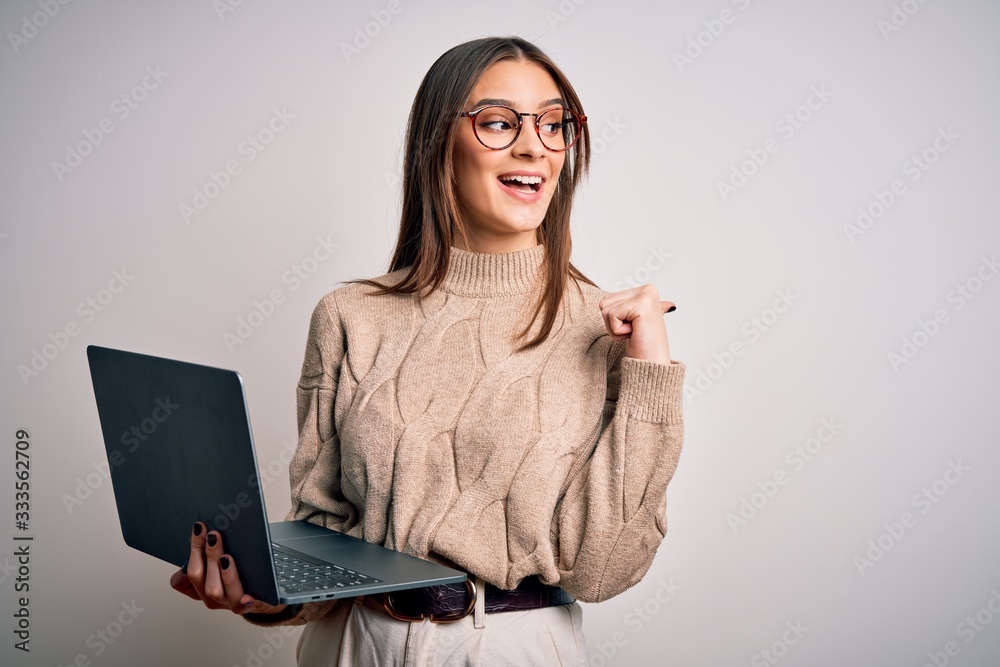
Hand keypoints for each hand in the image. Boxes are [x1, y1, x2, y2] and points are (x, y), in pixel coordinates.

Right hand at [169, 521, 286, 615]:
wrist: (266, 595)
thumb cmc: (240, 576)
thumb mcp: (220, 566)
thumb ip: (211, 554)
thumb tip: (208, 529)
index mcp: (202, 587)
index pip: (183, 576)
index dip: (192, 551)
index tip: (199, 528)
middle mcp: (213, 597)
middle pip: (201, 579)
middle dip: (207, 555)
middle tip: (214, 535)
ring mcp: (231, 602)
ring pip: (218, 592)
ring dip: (222, 574)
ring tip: (226, 558)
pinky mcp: (254, 607)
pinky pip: (248, 607)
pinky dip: (247, 602)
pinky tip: (248, 597)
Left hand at [599, 284, 673, 363]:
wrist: (652, 363)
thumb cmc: (644, 345)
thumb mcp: (635, 321)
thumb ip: (633, 307)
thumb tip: (657, 302)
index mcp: (646, 290)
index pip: (608, 299)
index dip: (614, 319)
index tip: (634, 327)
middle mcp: (647, 289)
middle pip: (604, 302)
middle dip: (612, 322)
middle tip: (633, 330)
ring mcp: (645, 295)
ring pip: (605, 308)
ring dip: (614, 326)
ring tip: (633, 331)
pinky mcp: (641, 305)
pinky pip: (611, 315)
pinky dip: (617, 330)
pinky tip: (634, 333)